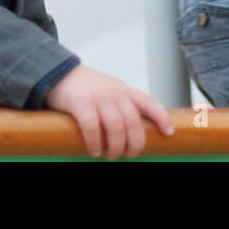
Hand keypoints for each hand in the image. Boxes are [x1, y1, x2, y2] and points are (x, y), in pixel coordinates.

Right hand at [44, 65, 174, 158]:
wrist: (59, 72)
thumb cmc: (86, 87)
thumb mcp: (110, 89)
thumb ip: (122, 104)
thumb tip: (133, 132)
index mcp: (124, 90)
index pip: (148, 102)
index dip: (161, 118)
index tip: (168, 133)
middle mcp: (114, 93)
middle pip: (133, 122)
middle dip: (134, 143)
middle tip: (128, 154)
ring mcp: (98, 98)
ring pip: (116, 128)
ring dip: (115, 147)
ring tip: (110, 155)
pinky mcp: (80, 104)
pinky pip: (92, 128)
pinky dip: (95, 144)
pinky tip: (94, 151)